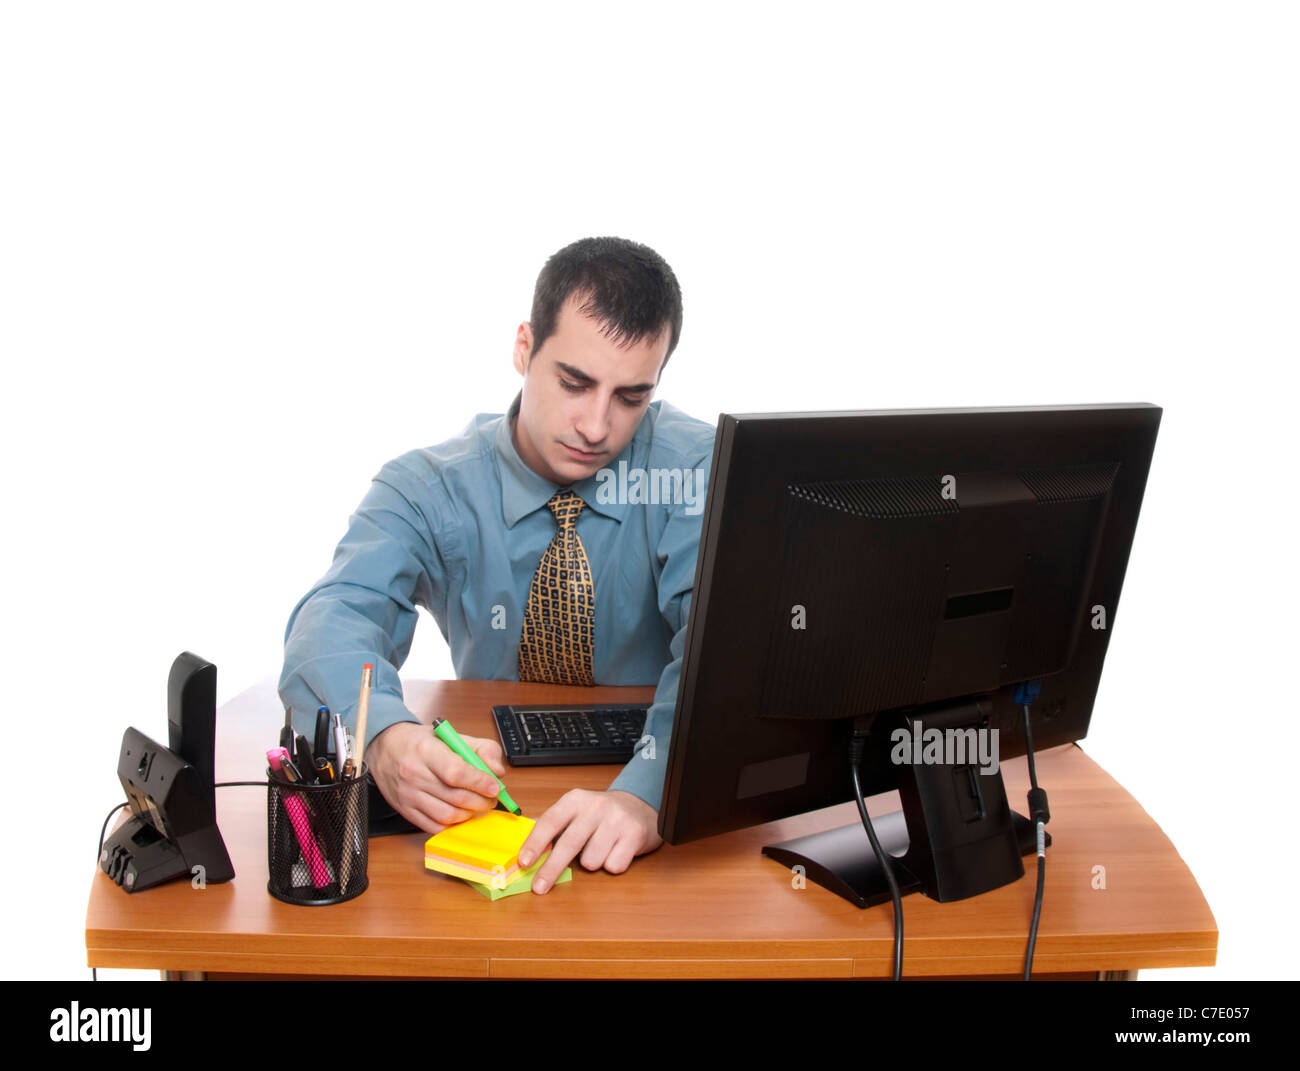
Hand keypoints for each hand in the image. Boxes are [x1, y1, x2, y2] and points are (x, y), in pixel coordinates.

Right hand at [366, 721, 506, 834]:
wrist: (385, 750)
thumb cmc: (420, 743)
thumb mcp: (451, 735)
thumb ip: (481, 748)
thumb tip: (497, 772)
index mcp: (426, 750)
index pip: (456, 772)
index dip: (480, 782)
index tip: (495, 787)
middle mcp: (414, 774)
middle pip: (455, 797)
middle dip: (481, 801)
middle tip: (491, 798)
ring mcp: (408, 795)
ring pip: (446, 815)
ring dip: (468, 814)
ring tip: (476, 805)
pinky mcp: (406, 811)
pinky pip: (433, 827)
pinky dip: (452, 825)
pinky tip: (460, 815)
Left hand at [517, 789, 662, 893]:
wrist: (640, 806)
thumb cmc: (600, 814)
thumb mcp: (574, 811)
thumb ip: (549, 826)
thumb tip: (521, 846)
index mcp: (575, 800)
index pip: (551, 821)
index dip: (535, 843)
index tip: (524, 862)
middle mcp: (596, 806)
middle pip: (569, 844)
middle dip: (551, 869)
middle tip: (539, 888)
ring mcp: (617, 820)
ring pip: (592, 861)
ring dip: (591, 863)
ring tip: (599, 850)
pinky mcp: (634, 835)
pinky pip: (613, 866)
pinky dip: (611, 864)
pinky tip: (615, 851)